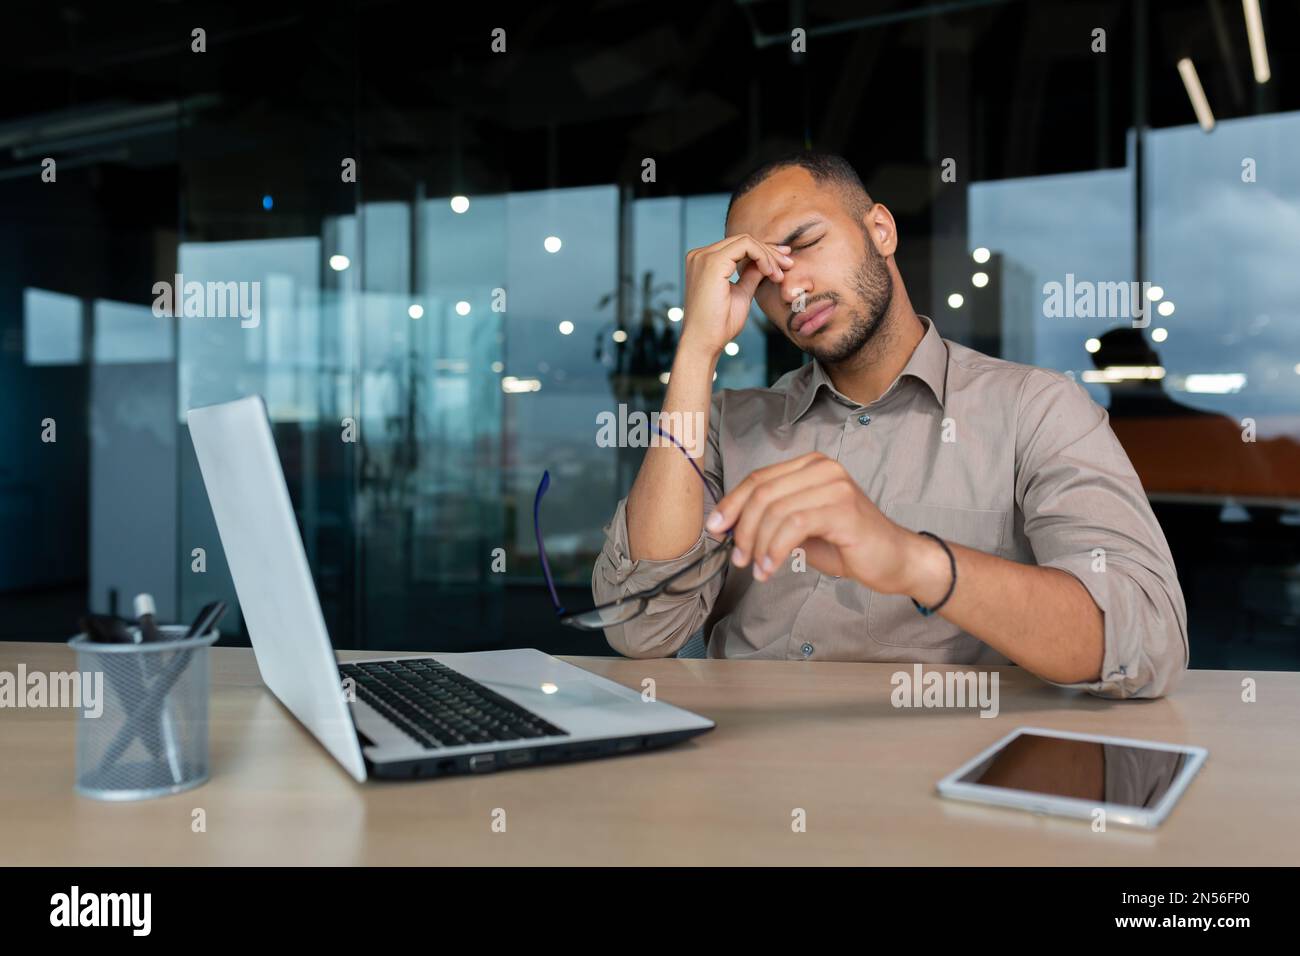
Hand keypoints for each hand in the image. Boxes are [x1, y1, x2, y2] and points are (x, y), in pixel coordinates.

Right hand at [680, 234, 793, 356]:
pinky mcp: (713, 263)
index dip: (763, 252)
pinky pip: (745, 247)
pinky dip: (763, 257)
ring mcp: (704, 257)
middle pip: (743, 241)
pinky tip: (770, 273)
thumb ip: (750, 275)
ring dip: (768, 256)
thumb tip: (766, 263)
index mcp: (703, 262)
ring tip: (779, 275)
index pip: (737, 247)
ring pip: (746, 241)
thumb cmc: (719, 325)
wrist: (704, 343)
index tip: (782, 264)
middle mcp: (700, 255)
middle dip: (770, 252)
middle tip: (788, 265)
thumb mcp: (741, 293)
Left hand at [704, 452, 941, 596]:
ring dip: (758, 544)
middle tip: (738, 558)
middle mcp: (822, 468)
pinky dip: (775, 550)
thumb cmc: (847, 544)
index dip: (731, 504)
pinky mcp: (843, 508)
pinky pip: (794, 526)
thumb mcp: (802, 527)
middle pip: (762, 493)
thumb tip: (729, 526)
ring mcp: (834, 485)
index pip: (759, 479)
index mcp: (810, 465)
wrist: (895, 559)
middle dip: (742, 528)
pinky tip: (771, 568)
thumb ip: (772, 519)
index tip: (715, 529)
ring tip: (757, 569)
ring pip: (775, 511)